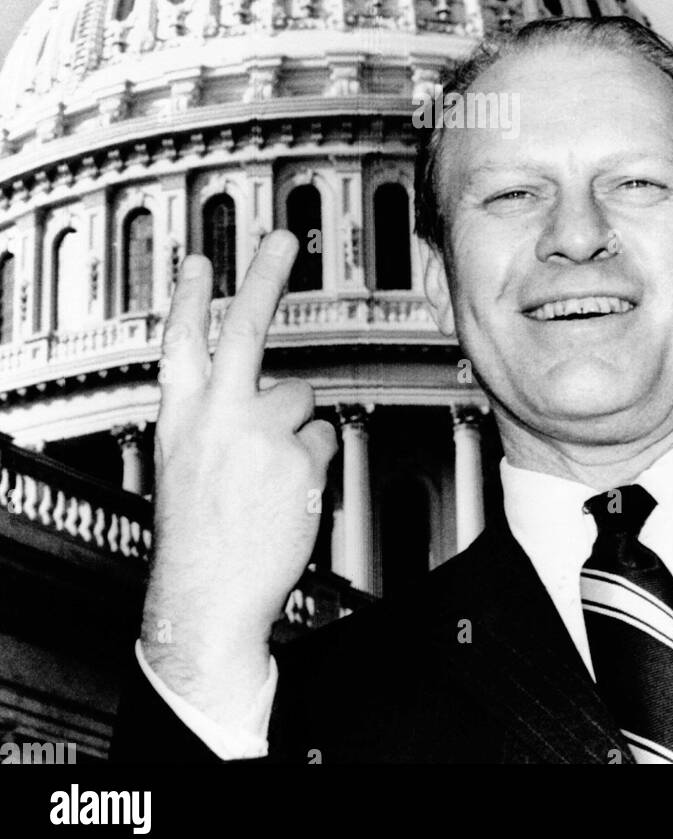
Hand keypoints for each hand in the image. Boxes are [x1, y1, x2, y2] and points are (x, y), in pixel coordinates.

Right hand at [140, 230, 337, 722]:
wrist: (207, 599)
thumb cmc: (199, 537)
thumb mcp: (185, 464)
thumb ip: (217, 419)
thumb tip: (269, 389)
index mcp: (182, 417)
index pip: (181, 343)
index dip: (191, 298)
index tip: (200, 260)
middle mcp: (219, 415)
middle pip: (245, 329)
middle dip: (265, 276)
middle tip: (282, 239)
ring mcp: (260, 432)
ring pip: (302, 400)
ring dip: (296, 432)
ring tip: (269, 479)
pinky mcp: (301, 457)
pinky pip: (324, 441)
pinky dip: (315, 466)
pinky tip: (289, 496)